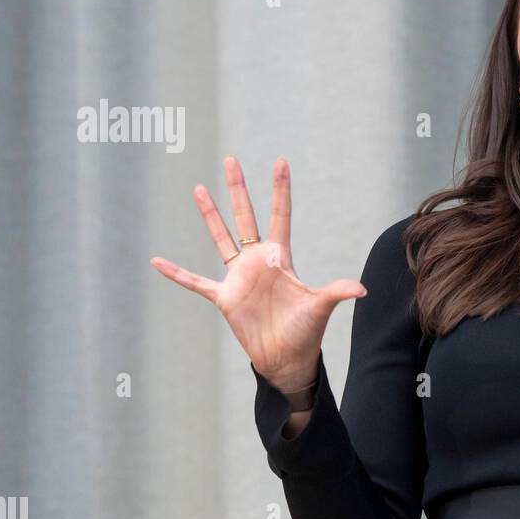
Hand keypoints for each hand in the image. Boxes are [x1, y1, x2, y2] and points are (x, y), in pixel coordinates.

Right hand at [150, 156, 366, 391]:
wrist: (286, 359)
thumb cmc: (306, 332)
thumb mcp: (320, 307)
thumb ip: (336, 292)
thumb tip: (361, 289)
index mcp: (280, 257)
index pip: (280, 215)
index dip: (280, 190)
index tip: (281, 162)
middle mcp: (258, 261)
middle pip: (246, 216)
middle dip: (238, 189)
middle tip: (231, 160)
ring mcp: (239, 277)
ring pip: (221, 238)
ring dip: (210, 215)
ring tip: (198, 188)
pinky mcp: (225, 297)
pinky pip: (195, 282)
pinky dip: (177, 274)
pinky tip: (158, 262)